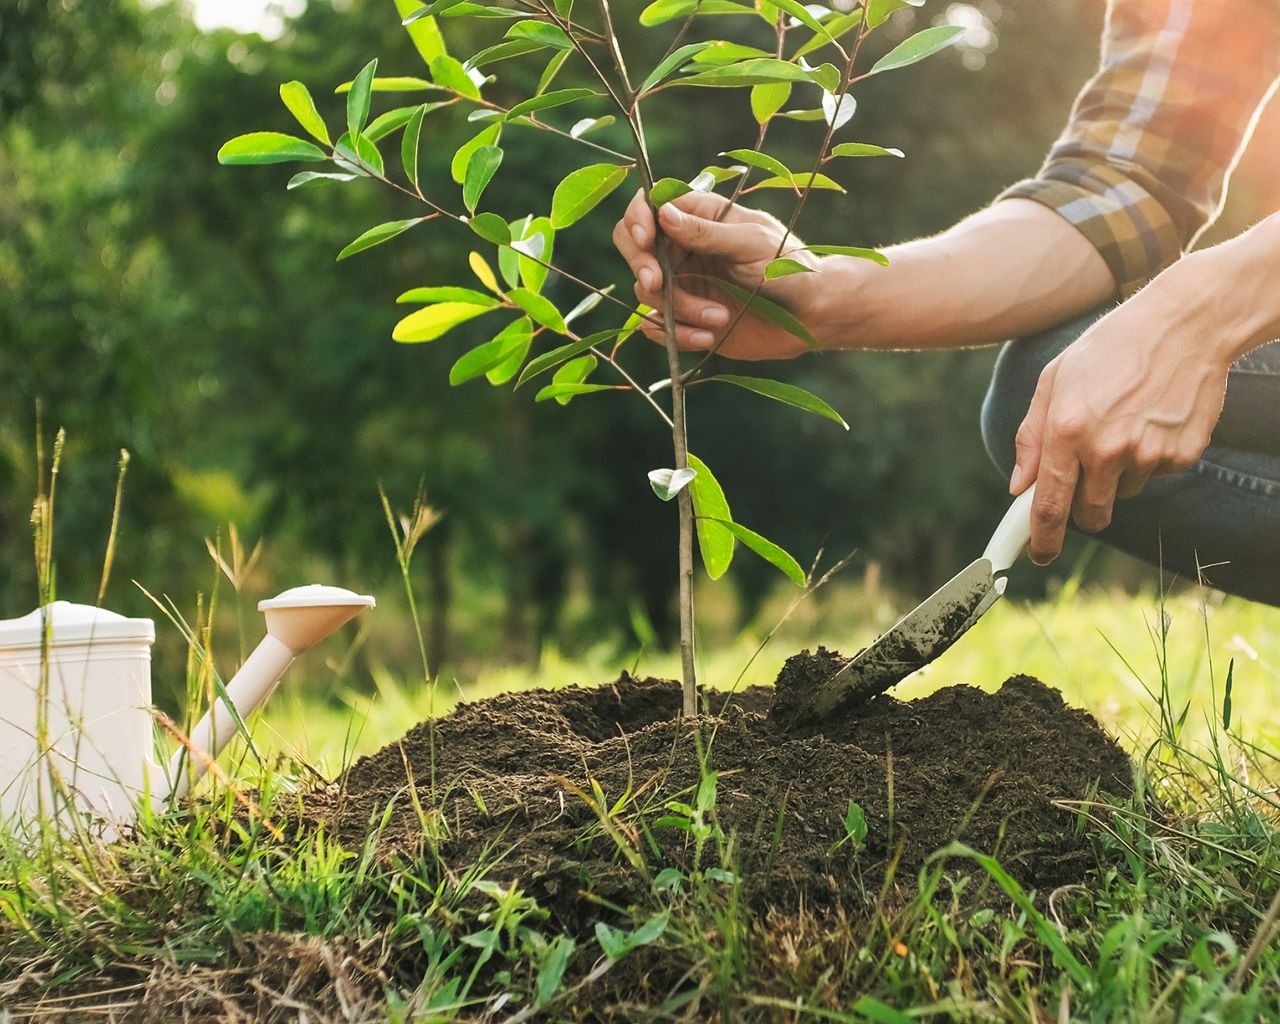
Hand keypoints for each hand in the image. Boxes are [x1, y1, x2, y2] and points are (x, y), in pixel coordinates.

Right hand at [612, 189, 820, 359]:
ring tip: (720, 316)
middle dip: (641, 264)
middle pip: (634, 246)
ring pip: (647, 292)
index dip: (638, 219)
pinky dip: (677, 334)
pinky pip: (658, 326)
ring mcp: (682, 284)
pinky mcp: (685, 318)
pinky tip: (707, 338)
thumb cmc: (790, 267)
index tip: (646, 239)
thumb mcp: (751, 243)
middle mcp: (685, 248)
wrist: (810, 317)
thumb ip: (706, 231)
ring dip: (678, 308)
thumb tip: (663, 213)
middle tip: (656, 283)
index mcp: (701, 217)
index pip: (650, 205)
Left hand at [1011, 279, 1229, 563]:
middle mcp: (1106, 448)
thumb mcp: (1054, 381)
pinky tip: (1152, 418)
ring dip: (1118, 473)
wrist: (1184, 324)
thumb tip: (1019, 487)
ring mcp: (1148, 454)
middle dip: (1083, 512)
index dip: (1043, 540)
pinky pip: (1156, 474)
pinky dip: (1150, 457)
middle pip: (1090, 515)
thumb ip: (1032, 437)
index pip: (1050, 506)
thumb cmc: (1109, 349)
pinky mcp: (1182, 454)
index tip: (1039, 555)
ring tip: (1124, 423)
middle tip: (1085, 485)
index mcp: (1066, 430)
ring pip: (1124, 491)